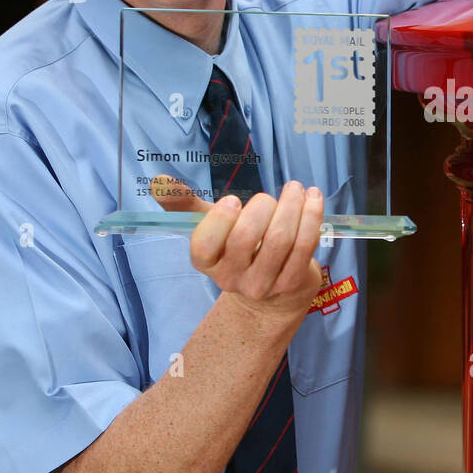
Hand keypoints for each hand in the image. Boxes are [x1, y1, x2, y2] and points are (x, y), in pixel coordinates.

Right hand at [151, 176, 324, 329]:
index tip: (233, 200)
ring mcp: (263, 284)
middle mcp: (231, 278)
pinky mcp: (292, 282)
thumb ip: (185, 204)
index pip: (203, 246)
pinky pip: (305, 245)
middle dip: (261, 205)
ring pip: (280, 240)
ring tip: (295, 188)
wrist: (272, 291)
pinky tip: (313, 198)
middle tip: (268, 197)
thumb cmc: (238, 246)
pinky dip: (311, 215)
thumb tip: (159, 181)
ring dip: (291, 205)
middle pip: (246, 238)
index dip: (219, 219)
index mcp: (206, 263)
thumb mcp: (211, 225)